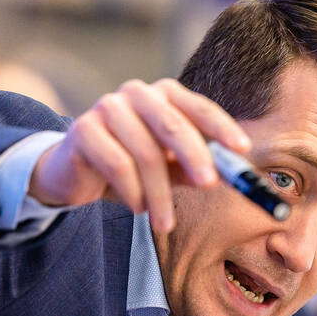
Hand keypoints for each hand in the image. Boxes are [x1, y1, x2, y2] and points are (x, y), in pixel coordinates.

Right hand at [29, 78, 251, 232]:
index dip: (222, 127)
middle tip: (210, 184)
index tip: (241, 150)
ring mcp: (108, 108)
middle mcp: (136, 94)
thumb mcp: (168, 169)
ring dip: (159, 194)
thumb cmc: (130, 167)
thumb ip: (195, 169)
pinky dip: (133, 193)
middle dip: (195, 156)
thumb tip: (227, 178)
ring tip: (166, 222)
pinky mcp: (84, 129)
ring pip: (145, 153)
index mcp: (163, 95)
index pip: (198, 107)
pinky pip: (117, 165)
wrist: (74, 172)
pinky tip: (137, 208)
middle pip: (172, 124)